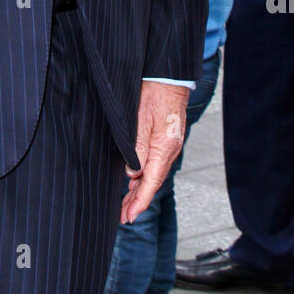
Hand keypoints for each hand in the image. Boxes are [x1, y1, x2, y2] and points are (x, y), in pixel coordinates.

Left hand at [120, 82, 188, 223]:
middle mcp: (170, 150)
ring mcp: (170, 146)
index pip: (151, 183)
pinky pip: (155, 164)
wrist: (169, 77)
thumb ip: (136, 148)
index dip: (139, 202)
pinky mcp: (167, 140)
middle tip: (123, 217)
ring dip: (139, 190)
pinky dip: (144, 176)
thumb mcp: (141, 121)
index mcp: (165, 148)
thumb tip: (132, 174)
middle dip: (137, 201)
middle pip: (153, 183)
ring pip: (153, 174)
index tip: (129, 217)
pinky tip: (134, 180)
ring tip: (126, 204)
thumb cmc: (154, 94)